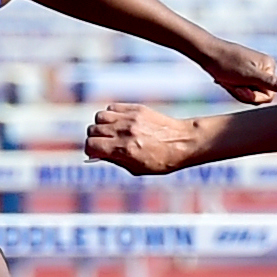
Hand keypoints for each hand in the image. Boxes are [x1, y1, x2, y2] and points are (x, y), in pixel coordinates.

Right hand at [85, 103, 199, 174]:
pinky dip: (112, 115)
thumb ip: (115, 160)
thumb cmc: (163, 161)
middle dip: (95, 138)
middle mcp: (125, 132)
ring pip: (100, 117)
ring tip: (111, 132)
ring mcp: (131, 119)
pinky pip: (112, 108)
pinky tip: (120, 123)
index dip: (91, 150)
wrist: (185, 143)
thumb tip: (96, 153)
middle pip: (93, 130)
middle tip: (104, 143)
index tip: (95, 152)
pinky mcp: (137, 109)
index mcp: (124, 150)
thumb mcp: (137, 169)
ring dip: (101, 125)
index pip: (91, 145)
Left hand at [198, 37, 276, 104]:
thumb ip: (269, 82)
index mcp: (269, 67)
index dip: (254, 96)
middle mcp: (264, 69)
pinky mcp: (244, 73)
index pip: (269, 95)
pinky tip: (225, 80)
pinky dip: (232, 87)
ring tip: (227, 80)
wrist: (206, 53)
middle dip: (244, 94)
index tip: (240, 87)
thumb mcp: (248, 75)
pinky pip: (242, 89)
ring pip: (250, 93)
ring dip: (236, 91)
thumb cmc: (226, 63)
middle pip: (260, 95)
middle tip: (232, 84)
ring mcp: (254, 71)